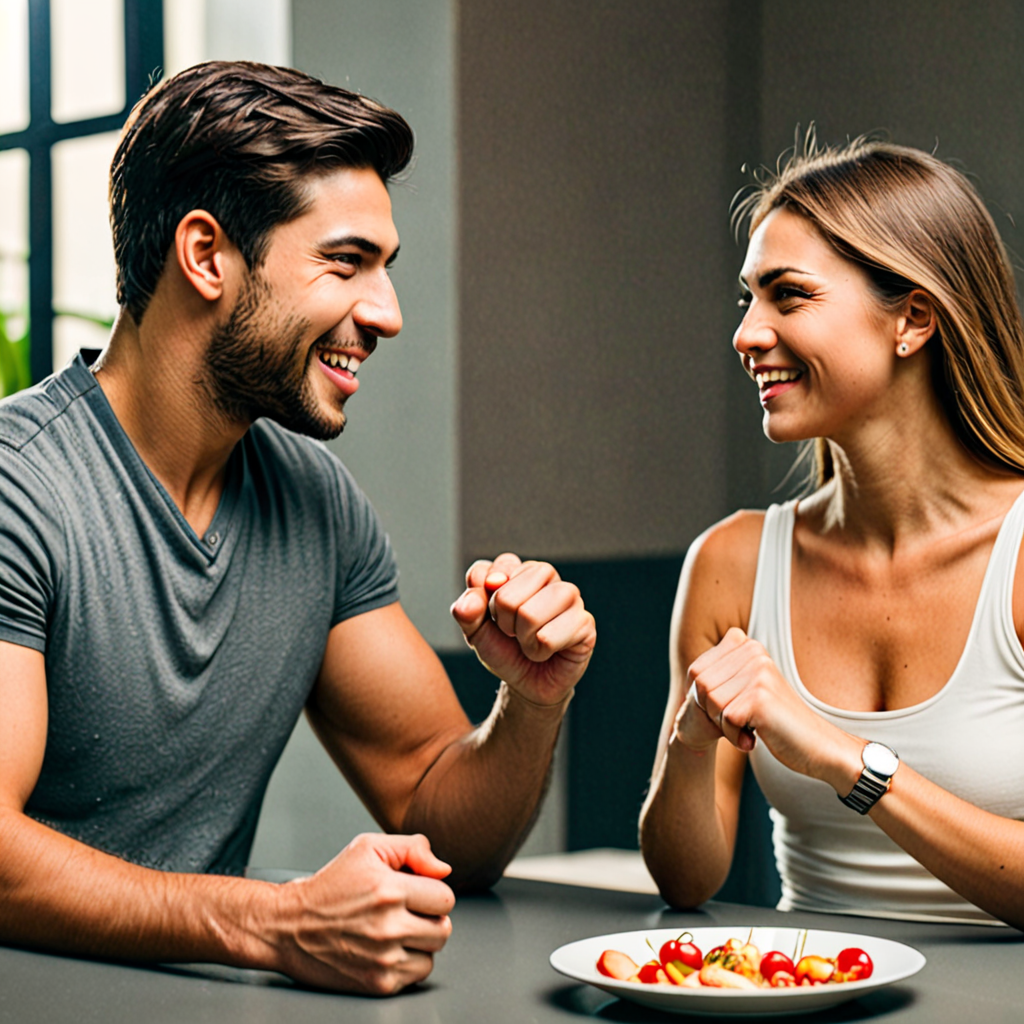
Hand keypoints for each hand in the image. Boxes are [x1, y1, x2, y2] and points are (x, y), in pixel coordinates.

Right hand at [268, 833, 454, 993]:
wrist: (288, 927)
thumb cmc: (329, 886)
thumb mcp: (367, 848)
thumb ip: (412, 848)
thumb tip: (444, 869)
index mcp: (389, 890)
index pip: (445, 897)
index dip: (432, 892)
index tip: (416, 893)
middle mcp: (388, 926)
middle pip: (444, 928)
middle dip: (430, 917)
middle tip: (408, 912)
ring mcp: (383, 958)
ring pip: (433, 953)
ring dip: (421, 941)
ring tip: (397, 929)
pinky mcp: (378, 983)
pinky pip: (416, 974)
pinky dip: (408, 962)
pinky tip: (387, 948)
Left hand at [449, 554, 595, 705]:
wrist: (527, 682)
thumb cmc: (504, 648)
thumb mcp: (475, 630)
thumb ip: (466, 610)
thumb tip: (472, 599)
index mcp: (519, 569)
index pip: (492, 571)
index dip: (485, 601)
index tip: (494, 615)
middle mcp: (547, 576)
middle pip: (508, 596)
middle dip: (503, 623)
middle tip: (513, 633)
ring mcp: (570, 597)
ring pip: (530, 614)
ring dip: (522, 638)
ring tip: (529, 642)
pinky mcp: (585, 623)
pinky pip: (548, 638)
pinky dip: (539, 652)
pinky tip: (546, 652)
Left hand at [675, 627, 841, 778]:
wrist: (818, 745)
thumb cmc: (778, 721)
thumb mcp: (751, 688)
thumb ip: (724, 675)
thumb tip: (693, 674)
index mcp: (748, 646)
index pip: (696, 670)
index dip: (704, 698)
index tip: (732, 707)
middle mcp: (753, 653)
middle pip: (701, 687)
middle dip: (713, 713)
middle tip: (741, 722)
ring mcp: (758, 674)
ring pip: (711, 703)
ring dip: (725, 726)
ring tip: (751, 728)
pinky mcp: (760, 698)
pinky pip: (726, 720)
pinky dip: (735, 737)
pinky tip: (756, 739)